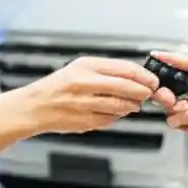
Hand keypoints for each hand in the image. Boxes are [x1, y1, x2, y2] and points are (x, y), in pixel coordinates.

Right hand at [20, 57, 178, 133]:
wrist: (34, 106)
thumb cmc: (58, 86)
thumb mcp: (80, 68)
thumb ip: (107, 71)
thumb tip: (135, 76)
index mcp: (86, 66)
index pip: (124, 69)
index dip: (143, 76)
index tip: (152, 80)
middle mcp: (84, 83)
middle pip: (126, 87)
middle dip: (143, 91)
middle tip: (149, 93)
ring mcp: (84, 104)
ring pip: (120, 105)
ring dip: (132, 105)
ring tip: (133, 103)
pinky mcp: (84, 121)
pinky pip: (110, 119)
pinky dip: (116, 116)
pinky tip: (114, 112)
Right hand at [147, 50, 187, 144]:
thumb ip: (179, 60)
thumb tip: (156, 54)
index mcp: (186, 87)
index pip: (163, 92)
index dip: (159, 93)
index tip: (161, 91)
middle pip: (167, 111)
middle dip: (171, 109)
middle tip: (180, 103)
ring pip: (178, 125)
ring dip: (185, 120)